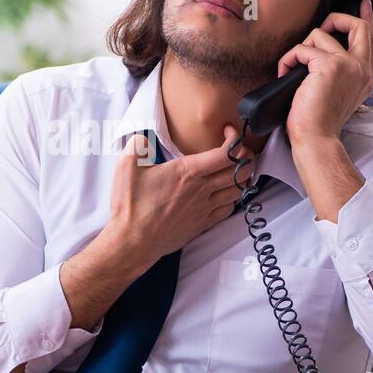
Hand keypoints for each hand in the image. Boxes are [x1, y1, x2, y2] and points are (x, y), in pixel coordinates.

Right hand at [100, 125, 253, 268]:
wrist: (132, 241)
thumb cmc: (130, 205)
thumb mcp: (127, 166)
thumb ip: (138, 144)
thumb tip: (144, 136)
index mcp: (188, 172)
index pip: (227, 154)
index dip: (235, 139)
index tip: (227, 131)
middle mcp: (202, 189)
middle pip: (241, 171)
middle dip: (246, 156)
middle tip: (237, 149)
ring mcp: (204, 208)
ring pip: (239, 190)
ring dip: (242, 178)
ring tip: (234, 169)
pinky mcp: (202, 224)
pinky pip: (228, 209)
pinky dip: (232, 198)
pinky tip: (224, 192)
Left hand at [278, 0, 372, 147]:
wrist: (316, 139)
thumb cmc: (319, 122)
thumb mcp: (337, 94)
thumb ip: (340, 73)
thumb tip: (321, 54)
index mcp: (365, 77)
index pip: (370, 39)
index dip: (366, 18)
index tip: (363, 3)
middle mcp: (362, 69)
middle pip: (357, 25)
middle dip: (335, 19)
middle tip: (321, 29)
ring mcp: (349, 65)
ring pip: (321, 34)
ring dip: (301, 49)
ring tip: (294, 69)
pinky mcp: (329, 66)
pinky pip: (303, 48)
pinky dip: (288, 59)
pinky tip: (285, 73)